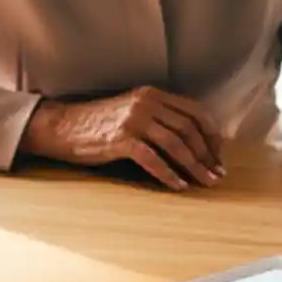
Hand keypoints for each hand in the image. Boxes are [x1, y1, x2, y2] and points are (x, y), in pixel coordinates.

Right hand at [21, 86, 224, 190]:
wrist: (63, 126)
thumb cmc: (99, 124)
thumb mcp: (133, 112)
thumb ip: (159, 119)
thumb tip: (189, 143)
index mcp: (153, 94)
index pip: (194, 111)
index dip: (212, 134)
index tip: (218, 154)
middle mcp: (146, 103)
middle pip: (189, 130)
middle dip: (207, 155)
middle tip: (216, 174)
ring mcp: (134, 120)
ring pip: (176, 145)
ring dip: (195, 167)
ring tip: (205, 182)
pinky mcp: (121, 140)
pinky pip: (154, 159)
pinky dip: (169, 175)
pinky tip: (179, 186)